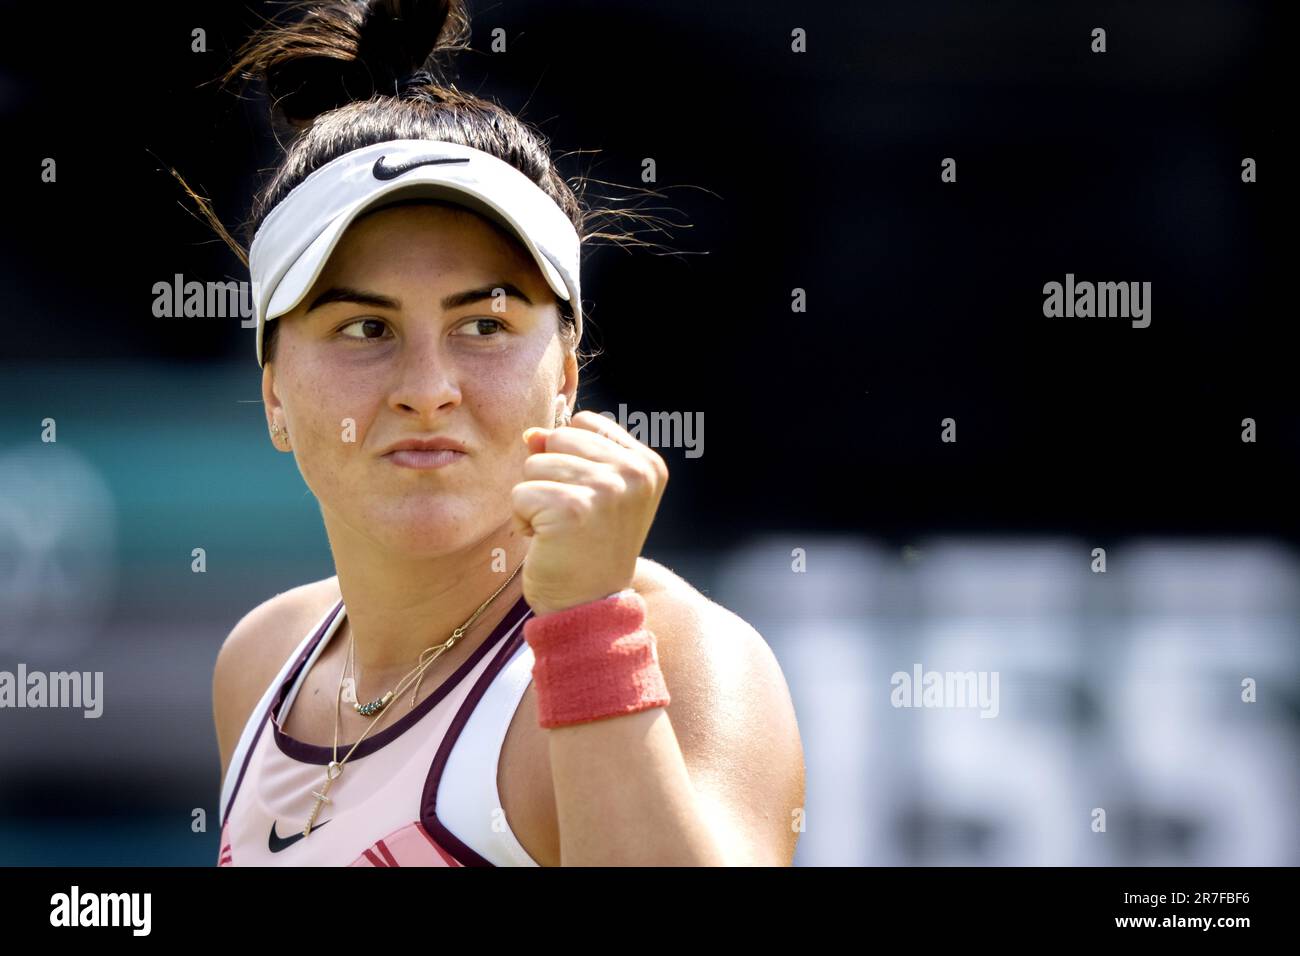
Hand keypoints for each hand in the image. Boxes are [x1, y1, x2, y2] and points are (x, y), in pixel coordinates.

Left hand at [512, 408, 668, 615]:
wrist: (591, 606)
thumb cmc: (589, 548)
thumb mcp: (592, 492)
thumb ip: (568, 454)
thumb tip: (532, 435)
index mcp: (647, 464)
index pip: (586, 424)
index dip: (570, 457)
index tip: (587, 498)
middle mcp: (633, 472)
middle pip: (558, 439)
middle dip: (550, 476)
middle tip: (570, 517)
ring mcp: (606, 488)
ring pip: (535, 464)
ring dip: (535, 499)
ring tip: (559, 529)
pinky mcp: (571, 508)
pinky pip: (521, 492)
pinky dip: (523, 519)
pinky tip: (546, 541)